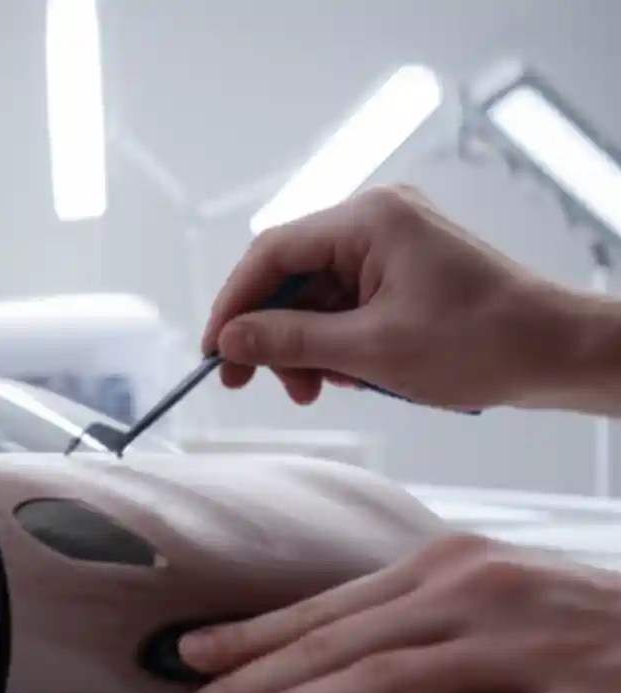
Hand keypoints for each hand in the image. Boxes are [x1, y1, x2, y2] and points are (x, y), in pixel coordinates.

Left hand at [165, 533, 620, 692]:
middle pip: (340, 649)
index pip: (332, 609)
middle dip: (251, 689)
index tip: (193, 656)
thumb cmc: (589, 631)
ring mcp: (532, 651)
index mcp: (455, 566)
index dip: (256, 636)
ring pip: (383, 690)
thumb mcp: (494, 606)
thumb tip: (327, 660)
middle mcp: (483, 595)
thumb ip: (414, 626)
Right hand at [201, 185, 618, 410]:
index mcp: (368, 219)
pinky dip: (335, 340)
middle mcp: (375, 219)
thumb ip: (290, 342)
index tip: (214, 353)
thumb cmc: (482, 343)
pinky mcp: (403, 269)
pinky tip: (345, 374)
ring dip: (304, 344)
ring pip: (315, 294)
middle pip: (290, 274)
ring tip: (314, 389)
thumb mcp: (371, 351)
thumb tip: (228, 342)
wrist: (560, 353)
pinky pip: (345, 301)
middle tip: (252, 382)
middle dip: (272, 332)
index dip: (234, 304)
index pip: (271, 253)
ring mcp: (391, 242)